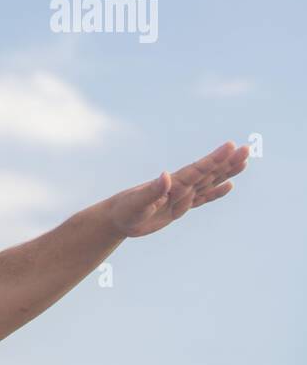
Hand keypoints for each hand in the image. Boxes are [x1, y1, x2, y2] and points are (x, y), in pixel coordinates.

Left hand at [106, 140, 249, 237]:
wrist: (117, 218)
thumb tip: (166, 176)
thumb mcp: (136, 202)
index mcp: (172, 184)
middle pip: (208, 172)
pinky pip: (202, 198)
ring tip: (244, 161)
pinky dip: (216, 193)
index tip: (230, 146)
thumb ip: (152, 190)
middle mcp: (179, 187)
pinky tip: (229, 185)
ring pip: (209, 182)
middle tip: (246, 149)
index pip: (197, 169)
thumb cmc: (124, 210)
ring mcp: (181, 197)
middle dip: (227, 162)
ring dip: (226, 173)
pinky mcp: (180, 208)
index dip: (215, 158)